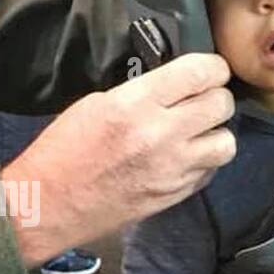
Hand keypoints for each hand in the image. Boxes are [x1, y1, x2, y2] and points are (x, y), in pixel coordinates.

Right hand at [3, 53, 236, 267]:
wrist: (47, 205)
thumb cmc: (61, 152)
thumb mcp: (95, 104)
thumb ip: (139, 93)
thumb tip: (172, 87)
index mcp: (135, 104)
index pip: (200, 73)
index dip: (213, 67)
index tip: (210, 70)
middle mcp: (161, 136)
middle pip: (221, 105)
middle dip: (215, 97)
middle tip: (201, 99)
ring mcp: (172, 170)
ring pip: (226, 143)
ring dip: (215, 133)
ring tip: (197, 132)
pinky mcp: (174, 196)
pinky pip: (209, 172)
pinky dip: (202, 162)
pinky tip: (182, 158)